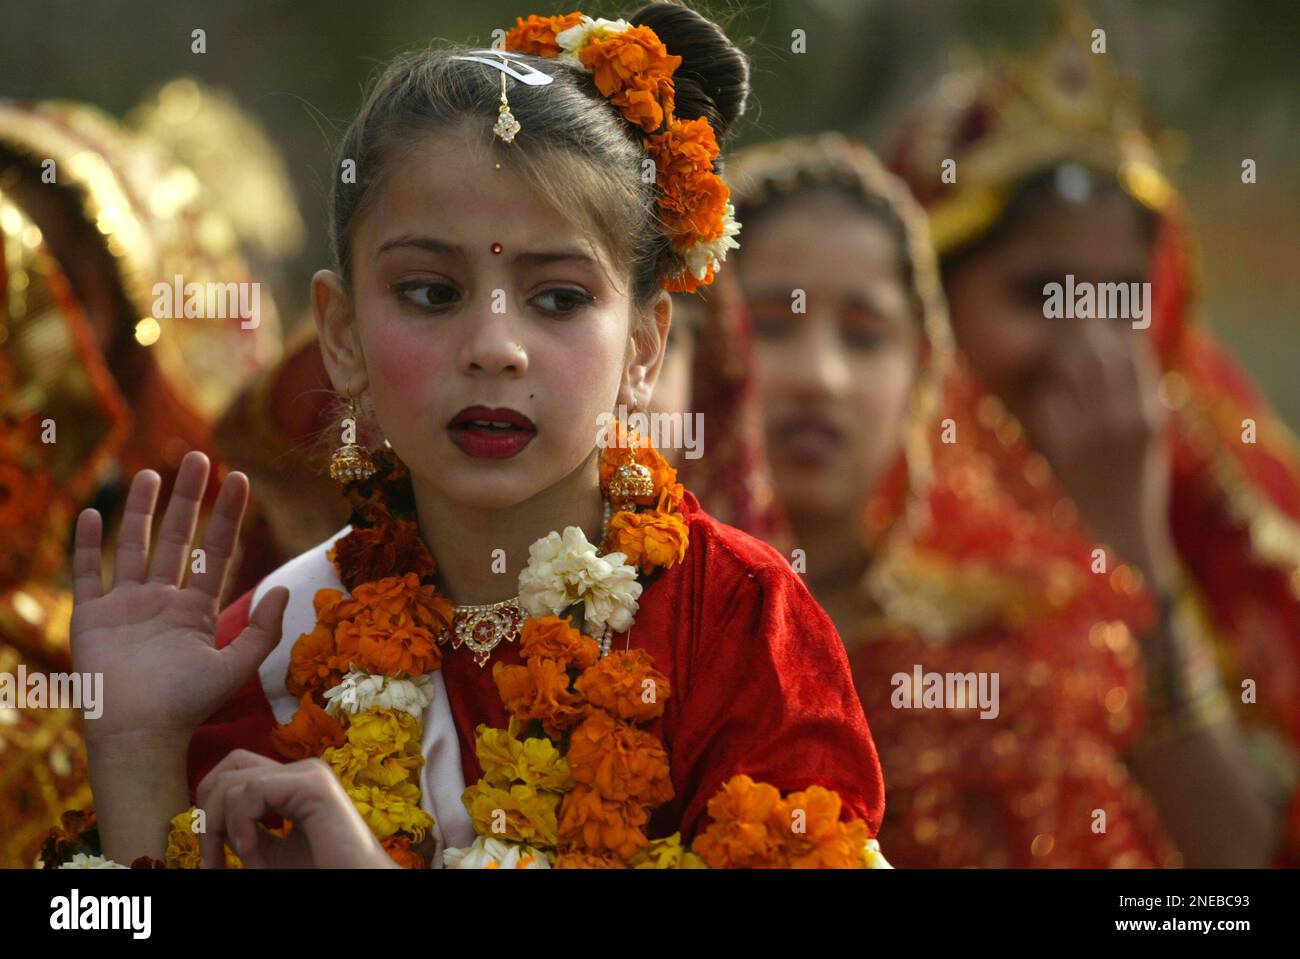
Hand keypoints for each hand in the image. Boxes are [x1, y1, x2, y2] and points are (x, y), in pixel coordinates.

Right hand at [71, 451, 290, 749]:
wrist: (138, 733)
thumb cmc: (187, 706)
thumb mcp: (236, 666)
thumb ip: (263, 630)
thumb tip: (285, 591)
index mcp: (196, 609)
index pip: (216, 550)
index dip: (228, 516)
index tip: (240, 479)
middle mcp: (162, 601)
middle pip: (177, 537)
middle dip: (188, 498)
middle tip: (197, 457)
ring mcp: (126, 606)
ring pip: (134, 546)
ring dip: (142, 510)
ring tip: (150, 473)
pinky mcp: (92, 616)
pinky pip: (88, 573)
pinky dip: (87, 545)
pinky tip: (91, 513)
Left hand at [196, 750, 396, 868]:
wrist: (359, 882)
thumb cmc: (322, 872)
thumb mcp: (270, 852)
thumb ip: (246, 831)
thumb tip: (205, 822)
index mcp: (293, 783)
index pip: (235, 772)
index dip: (211, 812)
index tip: (212, 859)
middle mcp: (302, 770)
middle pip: (230, 766)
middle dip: (208, 813)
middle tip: (212, 860)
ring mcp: (309, 773)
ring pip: (233, 782)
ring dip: (223, 830)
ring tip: (244, 863)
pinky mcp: (312, 785)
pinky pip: (251, 793)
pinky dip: (241, 830)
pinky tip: (254, 856)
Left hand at [1021, 319, 1178, 589]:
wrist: (1118, 540)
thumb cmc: (1130, 491)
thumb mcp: (1146, 444)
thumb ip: (1137, 400)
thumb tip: (1121, 354)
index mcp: (1150, 415)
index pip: (1132, 350)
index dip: (1112, 327)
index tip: (1098, 317)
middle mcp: (1125, 418)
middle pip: (1100, 350)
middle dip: (1081, 329)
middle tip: (1067, 316)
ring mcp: (1093, 432)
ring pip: (1071, 369)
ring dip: (1060, 360)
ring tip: (1056, 362)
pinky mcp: (1063, 447)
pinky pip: (1049, 401)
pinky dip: (1046, 398)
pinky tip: (1047, 405)